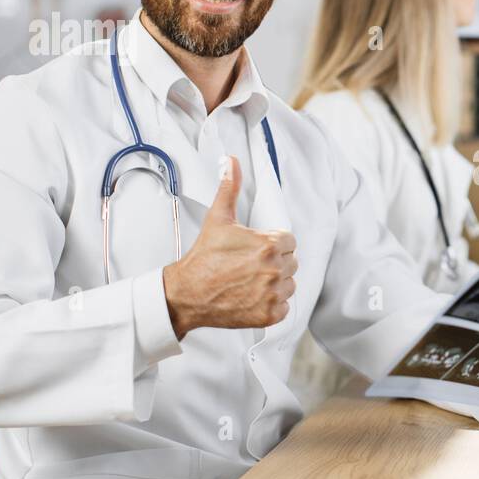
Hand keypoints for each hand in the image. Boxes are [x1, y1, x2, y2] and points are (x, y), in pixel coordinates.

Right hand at [161, 157, 296, 338]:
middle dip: (274, 262)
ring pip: (289, 284)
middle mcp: (275, 270)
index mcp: (270, 245)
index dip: (272, 244)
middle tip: (248, 265)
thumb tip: (231, 162)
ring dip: (274, 283)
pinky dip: (271, 304)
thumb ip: (229, 189)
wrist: (187, 294)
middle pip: (290, 262)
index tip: (254, 249)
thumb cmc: (203, 258)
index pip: (288, 241)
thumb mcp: (218, 219)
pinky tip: (251, 296)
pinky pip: (284, 307)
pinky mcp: (270, 315)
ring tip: (249, 280)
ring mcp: (274, 294)